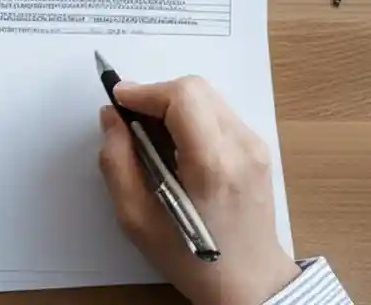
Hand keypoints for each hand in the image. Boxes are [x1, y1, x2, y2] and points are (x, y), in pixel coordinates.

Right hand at [98, 77, 299, 304]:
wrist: (248, 281)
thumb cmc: (190, 257)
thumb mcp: (136, 218)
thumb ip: (117, 161)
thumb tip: (111, 117)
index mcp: (212, 164)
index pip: (182, 96)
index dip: (145, 91)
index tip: (118, 100)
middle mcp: (241, 145)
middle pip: (196, 88)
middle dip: (157, 95)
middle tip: (131, 120)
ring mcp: (255, 145)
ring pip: (208, 97)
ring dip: (174, 106)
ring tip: (153, 136)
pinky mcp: (259, 148)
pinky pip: (219, 113)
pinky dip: (192, 118)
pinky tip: (178, 146)